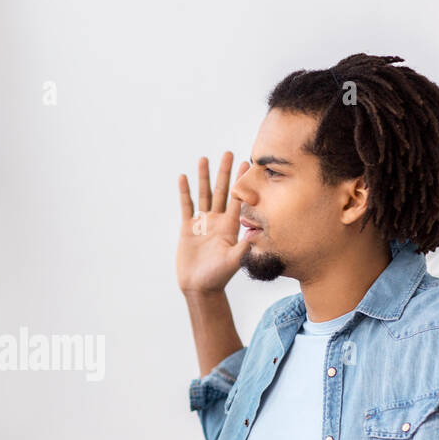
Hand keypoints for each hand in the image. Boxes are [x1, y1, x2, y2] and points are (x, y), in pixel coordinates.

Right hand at [176, 151, 251, 294]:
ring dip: (204, 177)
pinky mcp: (188, 228)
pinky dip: (185, 192)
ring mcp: (202, 223)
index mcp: (230, 227)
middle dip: (224, 172)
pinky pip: (186, 206)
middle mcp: (217, 221)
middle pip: (221, 191)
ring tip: (204, 158)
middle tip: (229, 153)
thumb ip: (242, 248)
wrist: (200, 287)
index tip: (247, 164)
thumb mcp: (233, 262)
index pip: (238, 200)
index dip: (242, 182)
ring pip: (203, 194)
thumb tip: (255, 235)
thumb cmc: (218, 277)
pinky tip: (184, 177)